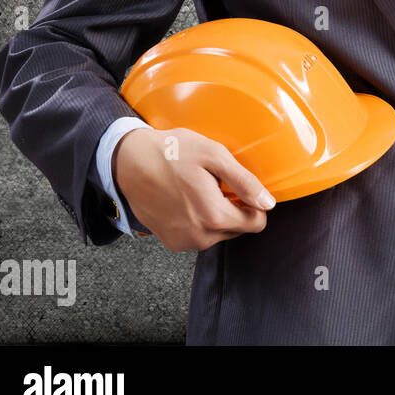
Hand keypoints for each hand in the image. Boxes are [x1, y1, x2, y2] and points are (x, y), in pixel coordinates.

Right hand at [112, 127, 273, 251]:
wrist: (126, 161)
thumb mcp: (213, 156)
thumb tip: (268, 203)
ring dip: (215, 214)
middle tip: (214, 185)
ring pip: (219, 233)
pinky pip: (199, 235)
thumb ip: (244, 182)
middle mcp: (199, 237)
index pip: (257, 223)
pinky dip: (198, 220)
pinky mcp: (171, 242)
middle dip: (233, 208)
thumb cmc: (170, 152)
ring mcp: (183, 242)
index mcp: (213, 217)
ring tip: (197, 190)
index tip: (238, 188)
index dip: (253, 203)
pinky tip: (185, 200)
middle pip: (238, 228)